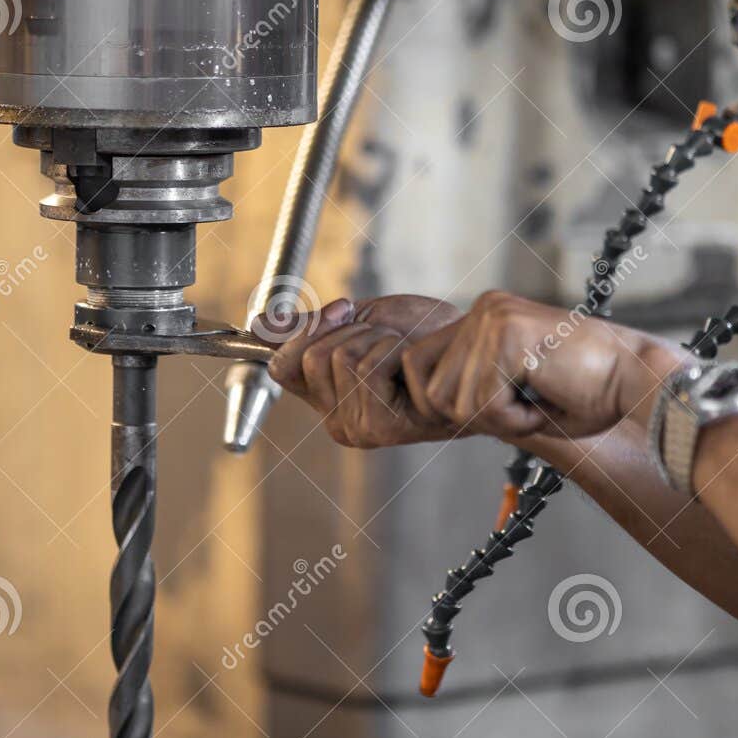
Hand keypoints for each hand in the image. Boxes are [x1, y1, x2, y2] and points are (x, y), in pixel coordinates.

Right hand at [267, 295, 464, 447]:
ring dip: (374, 337)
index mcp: (326, 400)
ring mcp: (357, 427)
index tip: (343, 310)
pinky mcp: (379, 425)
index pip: (280, 366)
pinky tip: (411, 361)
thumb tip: (261, 326)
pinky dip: (389, 347)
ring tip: (402, 350)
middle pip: (309, 356)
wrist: (475, 351)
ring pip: (336, 357)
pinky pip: (363, 364)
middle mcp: (337, 421)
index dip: (306, 329)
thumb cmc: (426, 340)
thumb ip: (312, 328)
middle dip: (348, 329)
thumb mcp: (361, 324)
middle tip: (386, 335)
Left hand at [400, 292, 686, 440]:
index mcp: (481, 316)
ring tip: (539, 401)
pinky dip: (515, 420)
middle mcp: (482, 309)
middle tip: (523, 409)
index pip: (418, 366)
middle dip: (473, 417)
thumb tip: (424, 407)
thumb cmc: (588, 394)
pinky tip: (548, 399)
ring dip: (497, 420)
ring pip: (454, 401)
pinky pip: (484, 404)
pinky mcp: (508, 334)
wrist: (641, 382)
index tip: (493, 414)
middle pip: (429, 389)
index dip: (443, 406)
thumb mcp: (512, 391)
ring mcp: (493, 317)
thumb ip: (469, 389)